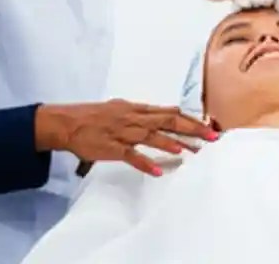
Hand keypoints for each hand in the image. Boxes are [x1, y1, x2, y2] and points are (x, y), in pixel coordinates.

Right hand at [35, 100, 217, 175]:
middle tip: (210, 137)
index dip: (190, 119)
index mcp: (136, 109)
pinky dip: (144, 163)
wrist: (67, 122)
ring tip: (189, 151)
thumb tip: (166, 111)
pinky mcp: (111, 147)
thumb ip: (143, 111)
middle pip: (166, 121)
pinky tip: (158, 171)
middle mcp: (133, 118)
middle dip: (190, 129)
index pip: (169, 112)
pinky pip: (130, 156)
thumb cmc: (94, 116)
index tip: (208, 126)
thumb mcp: (121, 107)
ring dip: (170, 143)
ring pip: (151, 136)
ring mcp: (122, 132)